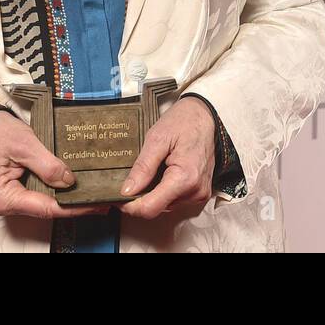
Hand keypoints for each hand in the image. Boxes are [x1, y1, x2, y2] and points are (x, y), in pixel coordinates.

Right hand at [0, 110, 110, 218]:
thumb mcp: (24, 145)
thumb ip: (47, 165)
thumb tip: (69, 181)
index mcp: (6, 198)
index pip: (46, 208)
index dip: (73, 207)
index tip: (95, 204)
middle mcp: (11, 203)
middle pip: (50, 209)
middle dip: (76, 206)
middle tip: (104, 200)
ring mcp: (17, 197)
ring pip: (49, 203)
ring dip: (72, 199)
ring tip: (97, 195)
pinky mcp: (24, 189)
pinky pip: (46, 193)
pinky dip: (62, 191)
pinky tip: (80, 188)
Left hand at [117, 96, 215, 219]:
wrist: (205, 116)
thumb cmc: (184, 122)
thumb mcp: (157, 139)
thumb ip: (143, 167)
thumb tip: (127, 190)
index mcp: (185, 178)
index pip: (151, 208)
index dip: (130, 205)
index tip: (118, 196)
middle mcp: (195, 191)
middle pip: (157, 208)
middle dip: (141, 196)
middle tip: (131, 177)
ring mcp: (199, 193)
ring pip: (165, 205)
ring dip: (153, 192)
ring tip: (152, 169)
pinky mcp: (200, 192)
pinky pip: (175, 199)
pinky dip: (164, 189)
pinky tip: (163, 172)